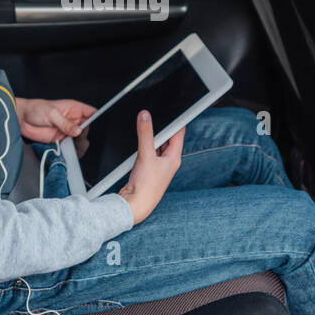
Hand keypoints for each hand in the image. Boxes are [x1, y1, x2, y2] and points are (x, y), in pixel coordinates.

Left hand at [14, 97, 95, 143]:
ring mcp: (67, 131)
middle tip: (78, 137)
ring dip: (80, 144)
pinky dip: (72, 151)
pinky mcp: (61, 140)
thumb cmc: (35, 109)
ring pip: (81, 140)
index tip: (93, 126)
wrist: (21, 120)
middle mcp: (73, 120)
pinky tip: (69, 151)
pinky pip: (71, 147)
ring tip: (74, 145)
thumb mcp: (51, 113)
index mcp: (74, 109)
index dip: (96, 119)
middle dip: (85, 135)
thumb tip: (77, 130)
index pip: (91, 113)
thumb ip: (65, 123)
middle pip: (88, 129)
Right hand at [119, 110, 185, 224]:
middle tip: (154, 115)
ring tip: (144, 129)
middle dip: (161, 127)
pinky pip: (148, 153)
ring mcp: (158, 167)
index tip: (174, 109)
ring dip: (151, 138)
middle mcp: (168, 162)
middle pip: (167, 139)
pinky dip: (143, 147)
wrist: (135, 205)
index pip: (179, 133)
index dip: (176, 120)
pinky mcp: (148, 170)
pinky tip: (137, 147)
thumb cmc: (146, 187)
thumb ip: (145, 134)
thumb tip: (145, 116)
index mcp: (174, 158)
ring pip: (156, 146)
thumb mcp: (146, 155)